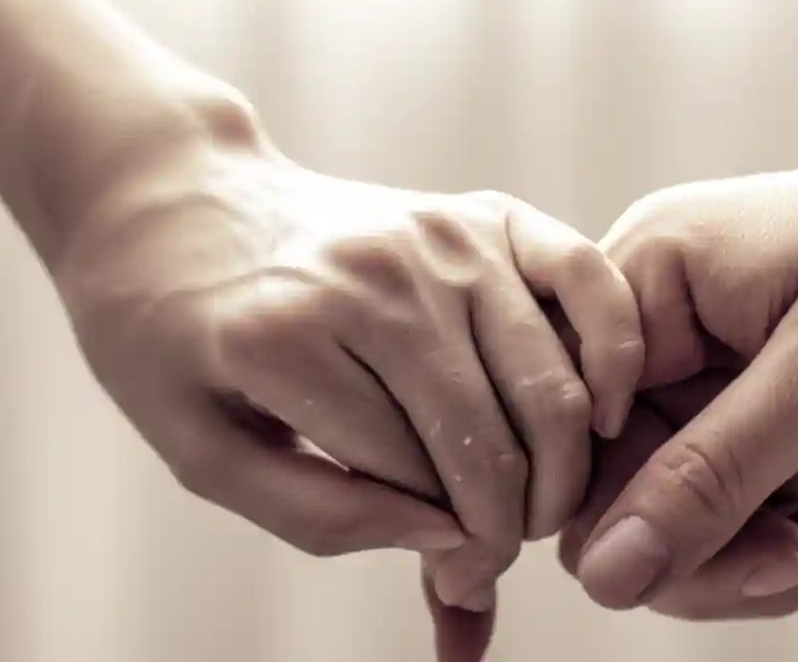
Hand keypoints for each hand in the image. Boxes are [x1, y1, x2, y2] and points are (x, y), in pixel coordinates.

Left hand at [54, 127, 643, 610]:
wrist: (182, 210)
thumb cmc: (181, 343)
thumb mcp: (206, 454)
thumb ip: (321, 516)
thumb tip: (451, 548)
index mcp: (284, 339)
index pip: (416, 481)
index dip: (452, 552)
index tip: (458, 586)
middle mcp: (376, 277)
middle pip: (494, 440)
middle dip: (513, 524)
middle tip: (498, 555)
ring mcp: (440, 234)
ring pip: (549, 382)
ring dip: (561, 468)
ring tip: (535, 504)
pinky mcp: (483, 211)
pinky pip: (586, 277)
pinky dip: (616, 349)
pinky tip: (604, 410)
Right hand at [574, 117, 797, 607]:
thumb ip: (710, 477)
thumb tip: (603, 579)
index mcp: (652, 274)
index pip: (582, 435)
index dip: (642, 516)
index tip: (762, 547)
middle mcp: (663, 316)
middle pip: (627, 487)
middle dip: (724, 543)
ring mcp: (708, 359)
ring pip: (685, 507)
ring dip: (774, 543)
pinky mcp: (755, 394)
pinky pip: (740, 494)